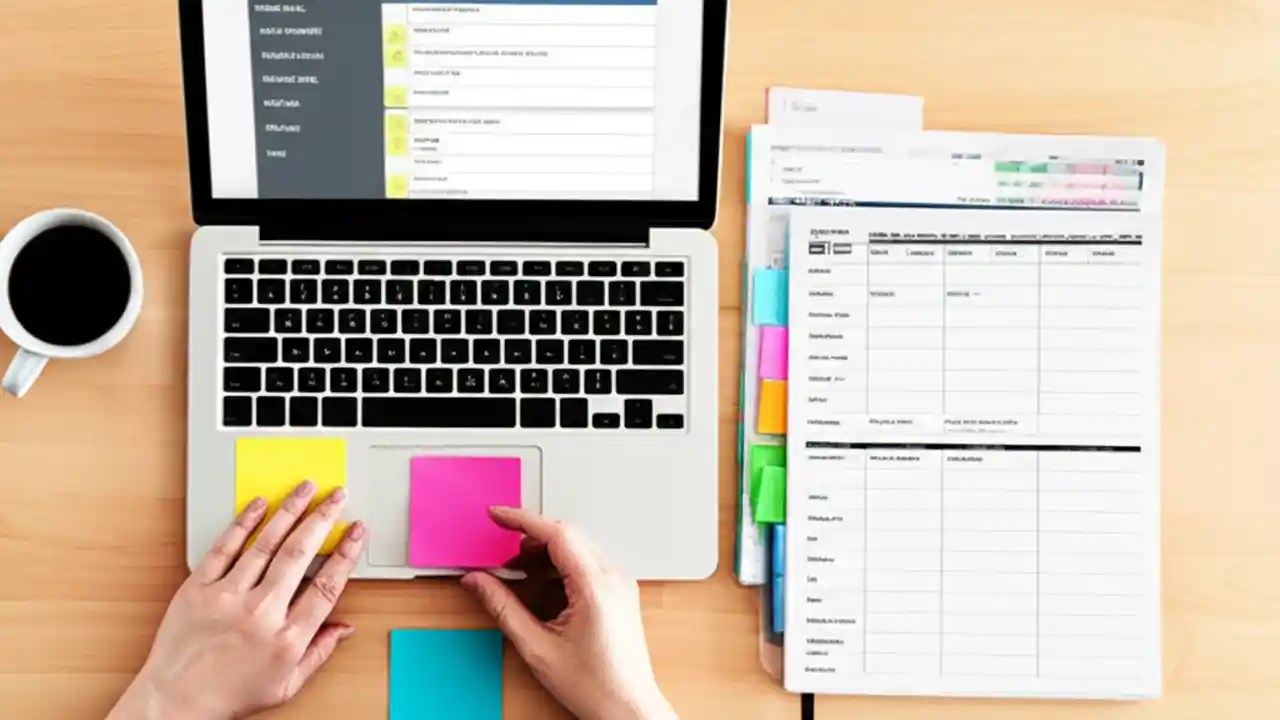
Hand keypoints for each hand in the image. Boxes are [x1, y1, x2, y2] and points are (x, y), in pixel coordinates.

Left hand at [107, 481, 366, 719]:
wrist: (174, 702)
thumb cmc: (228, 696)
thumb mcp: (286, 685)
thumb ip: (319, 652)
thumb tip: (345, 627)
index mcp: (287, 638)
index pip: (327, 585)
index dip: (347, 553)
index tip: (356, 531)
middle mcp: (260, 614)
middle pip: (300, 554)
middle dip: (323, 518)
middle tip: (337, 497)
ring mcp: (227, 598)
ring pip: (266, 543)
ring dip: (290, 510)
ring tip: (305, 489)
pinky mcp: (198, 589)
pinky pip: (225, 547)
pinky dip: (244, 522)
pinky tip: (260, 505)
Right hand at [461, 508, 675, 719]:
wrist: (627, 709)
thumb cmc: (595, 686)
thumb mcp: (537, 647)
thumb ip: (503, 608)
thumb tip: (478, 582)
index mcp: (596, 586)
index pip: (556, 533)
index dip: (521, 520)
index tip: (496, 516)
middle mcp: (613, 577)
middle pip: (566, 537)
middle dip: (529, 543)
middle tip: (501, 561)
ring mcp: (619, 584)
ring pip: (576, 550)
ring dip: (544, 557)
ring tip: (518, 581)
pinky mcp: (620, 593)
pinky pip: (587, 565)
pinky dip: (560, 570)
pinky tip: (541, 592)